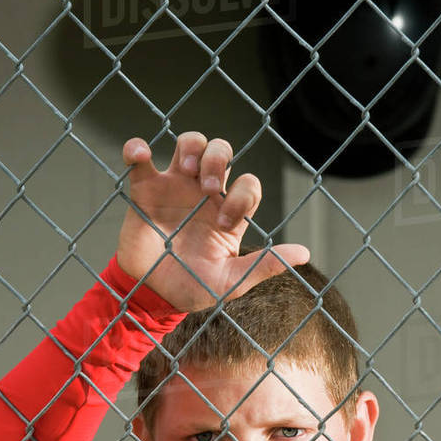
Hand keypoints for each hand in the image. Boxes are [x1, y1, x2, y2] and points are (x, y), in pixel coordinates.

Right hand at [116, 132, 309, 310]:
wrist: (152, 296)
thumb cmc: (193, 288)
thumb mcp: (232, 281)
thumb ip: (264, 265)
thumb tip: (304, 253)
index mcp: (229, 213)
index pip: (249, 185)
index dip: (243, 196)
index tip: (225, 223)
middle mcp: (204, 195)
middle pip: (221, 151)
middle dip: (218, 159)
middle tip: (209, 187)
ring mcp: (175, 188)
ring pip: (190, 144)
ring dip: (192, 147)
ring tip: (186, 170)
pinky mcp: (145, 190)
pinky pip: (140, 159)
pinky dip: (137, 148)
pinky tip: (139, 154)